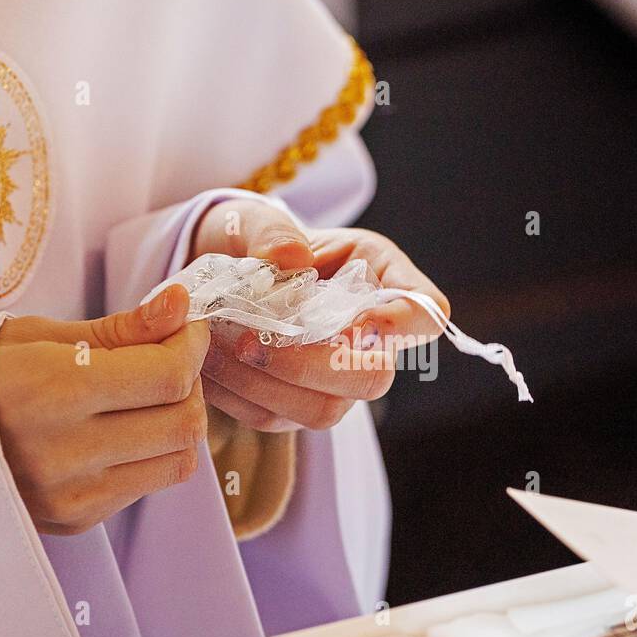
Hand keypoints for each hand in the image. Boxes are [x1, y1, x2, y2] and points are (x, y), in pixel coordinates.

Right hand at [0, 285, 209, 534]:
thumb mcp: (39, 335)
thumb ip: (121, 329)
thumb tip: (181, 305)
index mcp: (52, 391)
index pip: (167, 377)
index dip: (190, 346)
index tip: (183, 327)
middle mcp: (64, 452)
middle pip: (183, 424)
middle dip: (190, 385)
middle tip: (168, 359)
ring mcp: (71, 494)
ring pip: (177, 462)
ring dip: (178, 423)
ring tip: (147, 396)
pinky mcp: (75, 519)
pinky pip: (146, 485)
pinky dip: (151, 453)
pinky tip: (118, 430)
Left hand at [192, 198, 450, 431]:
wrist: (215, 274)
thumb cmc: (250, 240)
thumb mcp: (256, 218)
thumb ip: (270, 229)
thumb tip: (291, 258)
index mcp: (381, 279)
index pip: (427, 314)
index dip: (399, 324)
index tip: (352, 318)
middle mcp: (369, 339)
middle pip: (374, 378)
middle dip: (312, 364)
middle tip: (252, 339)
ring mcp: (334, 382)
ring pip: (325, 411)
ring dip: (267, 384)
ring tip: (219, 347)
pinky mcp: (293, 408)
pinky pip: (274, 419)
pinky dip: (238, 394)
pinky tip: (209, 363)